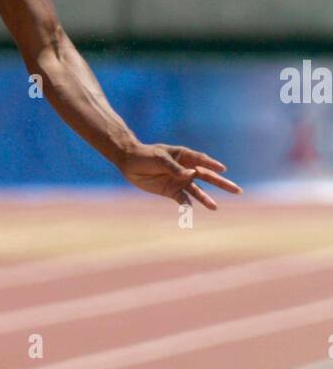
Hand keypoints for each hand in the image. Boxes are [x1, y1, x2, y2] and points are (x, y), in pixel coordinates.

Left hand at [118, 143, 241, 209]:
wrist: (130, 163)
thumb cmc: (147, 156)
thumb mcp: (161, 159)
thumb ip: (176, 168)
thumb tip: (191, 175)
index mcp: (185, 156)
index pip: (202, 160)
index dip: (212, 164)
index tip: (222, 169)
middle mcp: (186, 169)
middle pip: (208, 177)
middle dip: (222, 183)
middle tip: (237, 191)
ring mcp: (180, 181)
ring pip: (198, 191)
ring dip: (206, 199)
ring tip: (215, 207)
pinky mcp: (172, 191)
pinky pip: (183, 199)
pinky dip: (187, 206)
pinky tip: (190, 212)